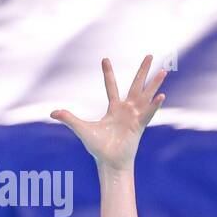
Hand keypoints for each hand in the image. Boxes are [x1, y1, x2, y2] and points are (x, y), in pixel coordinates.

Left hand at [51, 56, 165, 170]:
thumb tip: (52, 113)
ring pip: (146, 96)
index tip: (105, 59)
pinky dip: (154, 106)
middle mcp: (127, 110)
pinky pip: (147, 113)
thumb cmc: (98, 147)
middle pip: (136, 86)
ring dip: (154, 84)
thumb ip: (69, 119)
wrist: (108, 161)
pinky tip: (161, 96)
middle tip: (149, 55)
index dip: (108, 73)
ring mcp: (135, 117)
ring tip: (164, 71)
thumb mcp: (81, 129)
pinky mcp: (139, 126)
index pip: (111, 87)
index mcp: (114, 109)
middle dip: (143, 71)